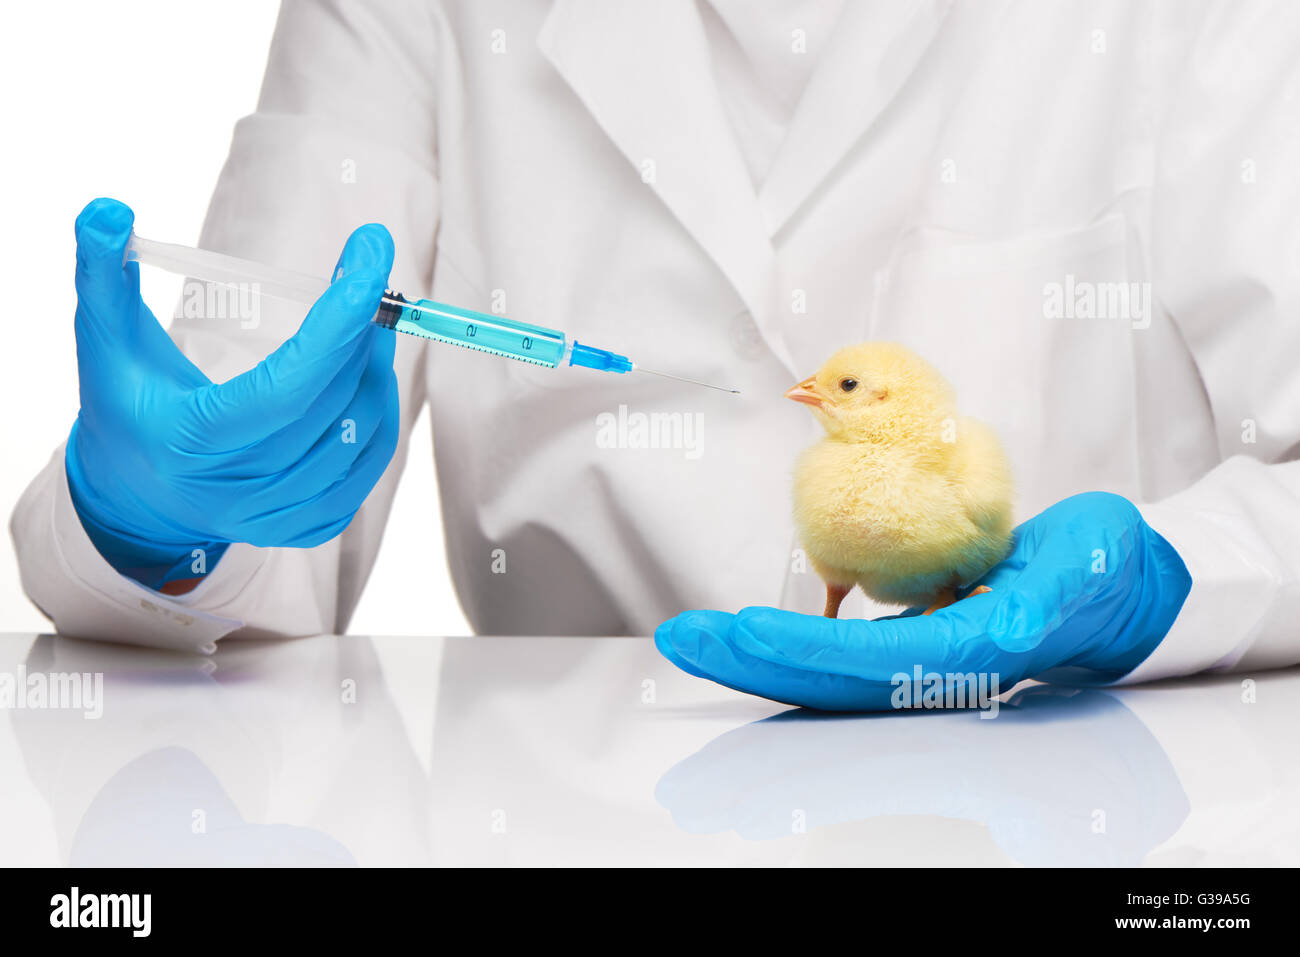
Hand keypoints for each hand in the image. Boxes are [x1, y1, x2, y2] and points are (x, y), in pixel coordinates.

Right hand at [65, 198, 399, 588]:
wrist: (136, 498)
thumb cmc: (125, 409)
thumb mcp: (104, 343)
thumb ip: (101, 274)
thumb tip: (108, 210)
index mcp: (192, 442)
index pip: (287, 386)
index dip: (337, 324)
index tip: (369, 259)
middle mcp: (240, 488)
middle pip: (332, 401)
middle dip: (361, 327)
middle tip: (367, 270)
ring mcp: (278, 512)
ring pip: (362, 431)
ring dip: (376, 365)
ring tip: (369, 318)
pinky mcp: (309, 524)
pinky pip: (370, 463)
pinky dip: (380, 412)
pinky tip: (369, 373)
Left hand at [655, 492, 1191, 710]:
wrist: (1116, 586)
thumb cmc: (1104, 569)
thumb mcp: (1087, 571)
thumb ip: (1047, 599)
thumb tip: (1003, 629)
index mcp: (972, 655)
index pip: (874, 661)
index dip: (806, 648)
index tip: (744, 629)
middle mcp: (936, 670)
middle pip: (830, 678)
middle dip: (752, 661)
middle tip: (683, 637)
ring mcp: (920, 661)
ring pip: (824, 669)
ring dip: (754, 655)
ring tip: (691, 636)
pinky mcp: (912, 642)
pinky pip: (837, 650)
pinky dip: (786, 642)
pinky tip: (742, 633)